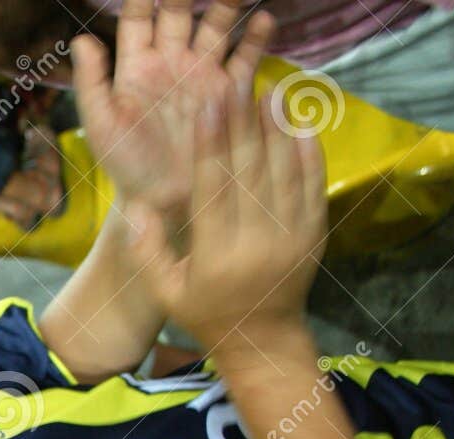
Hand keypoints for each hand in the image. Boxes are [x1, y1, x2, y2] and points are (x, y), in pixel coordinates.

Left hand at [73, 0, 270, 235]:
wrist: (165, 201)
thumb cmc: (127, 166)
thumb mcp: (102, 126)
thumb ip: (91, 84)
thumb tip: (81, 41)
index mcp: (137, 66)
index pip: (139, 17)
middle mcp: (171, 62)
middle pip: (180, 11)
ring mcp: (202, 74)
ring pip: (216, 25)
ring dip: (225, 4)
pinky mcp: (229, 92)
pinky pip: (245, 57)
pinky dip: (256, 37)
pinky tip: (263, 20)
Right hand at [124, 77, 325, 356]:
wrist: (264, 341)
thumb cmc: (206, 313)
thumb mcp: (165, 292)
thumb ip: (147, 251)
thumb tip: (138, 206)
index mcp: (216, 256)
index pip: (213, 188)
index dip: (210, 143)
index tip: (207, 105)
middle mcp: (257, 244)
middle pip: (249, 171)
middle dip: (241, 124)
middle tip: (234, 83)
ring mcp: (292, 238)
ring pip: (284, 172)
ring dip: (276, 129)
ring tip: (267, 91)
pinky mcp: (315, 235)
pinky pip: (313, 186)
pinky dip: (308, 153)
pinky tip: (298, 123)